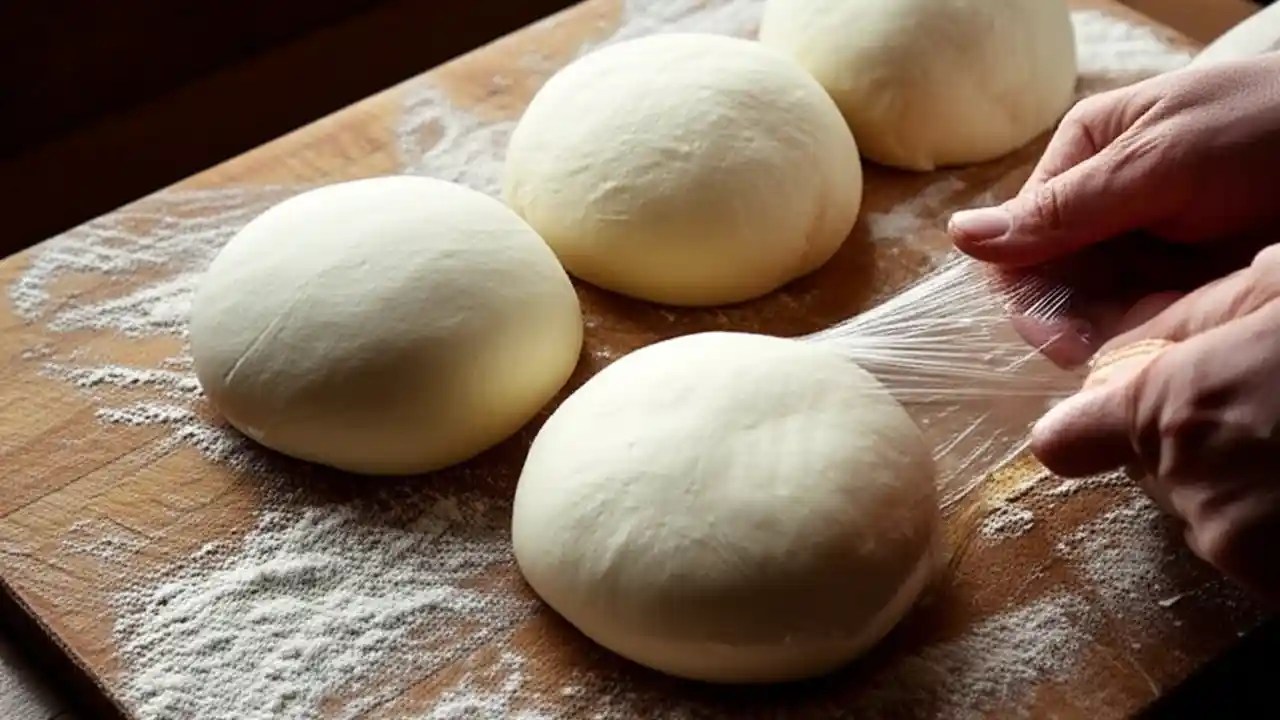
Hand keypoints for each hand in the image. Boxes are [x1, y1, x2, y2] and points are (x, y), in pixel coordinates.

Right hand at [950, 53, 1279, 366]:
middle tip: (1114, 362)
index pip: (1020, 240)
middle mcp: (1104, 201)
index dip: (1031, 297)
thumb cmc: (1268, 130)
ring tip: (1160, 352)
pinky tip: (1180, 349)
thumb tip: (959, 237)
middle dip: (1079, 322)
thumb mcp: (1159, 163)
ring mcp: (1148, 241)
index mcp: (1085, 156)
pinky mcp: (1187, 277)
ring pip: (1101, 309)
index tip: (1063, 343)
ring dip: (1119, 338)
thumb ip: (1066, 208)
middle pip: (1056, 282)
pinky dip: (1159, 340)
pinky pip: (1150, 322)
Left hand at [1031, 245, 1279, 600]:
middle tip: (1274, 405)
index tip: (1101, 420)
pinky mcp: (1278, 588)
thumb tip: (1145, 336)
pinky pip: (1260, 548)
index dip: (1085, 427)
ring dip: (1250, 480)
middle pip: (1152, 466)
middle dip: (1195, 437)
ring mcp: (1240, 545)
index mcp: (1174, 405)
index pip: (1071, 437)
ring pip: (1209, 508)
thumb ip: (1209, 311)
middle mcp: (1188, 483)